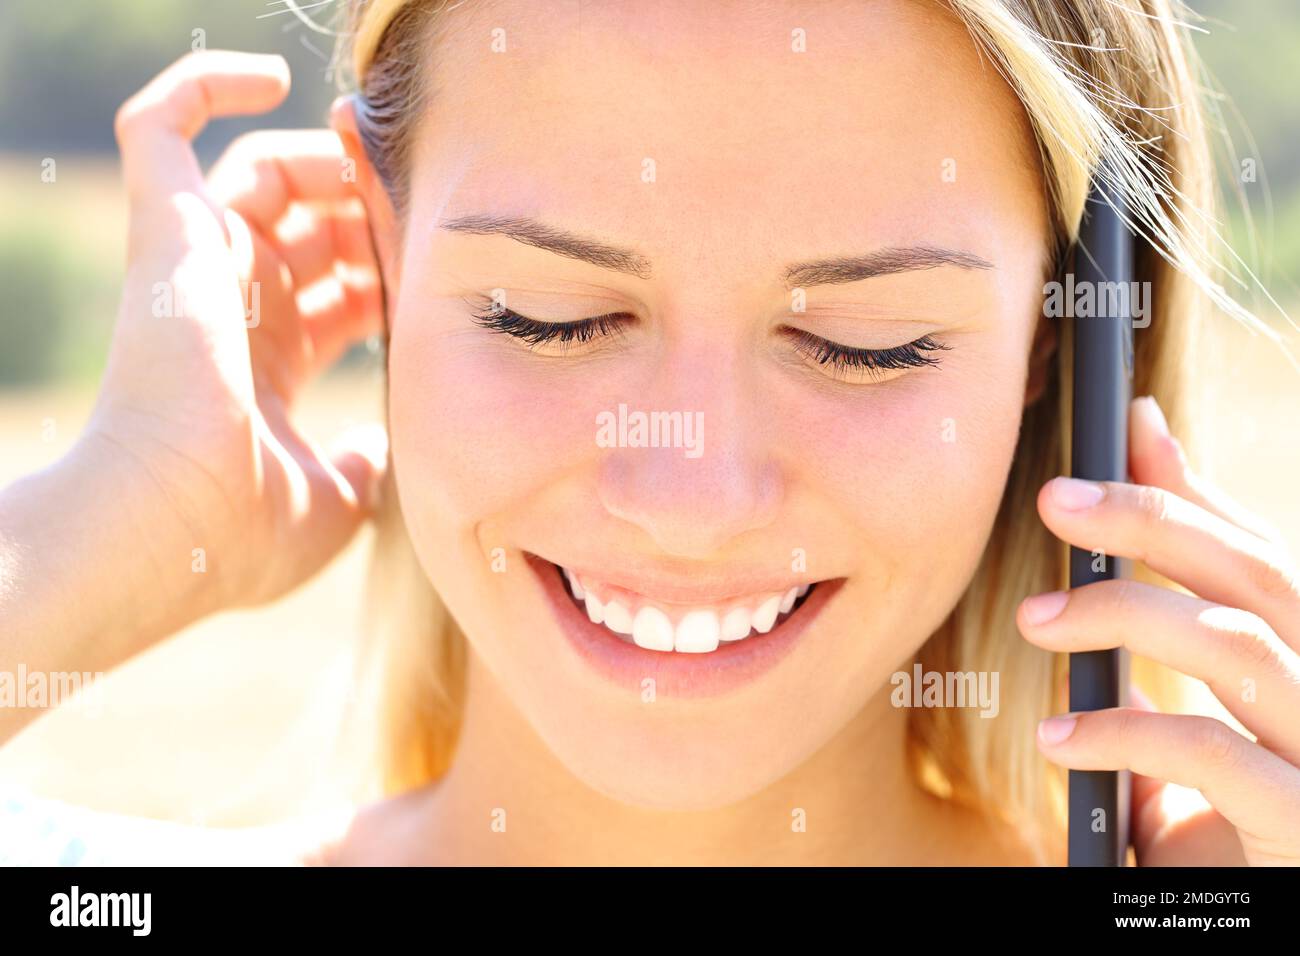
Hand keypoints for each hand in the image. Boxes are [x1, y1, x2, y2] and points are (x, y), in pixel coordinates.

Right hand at [90, 50, 384, 616]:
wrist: (174, 530)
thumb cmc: (244, 532)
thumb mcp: (336, 499)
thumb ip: (364, 464)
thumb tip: (381, 454)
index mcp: (268, 360)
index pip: (339, 288)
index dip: (392, 270)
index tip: (439, 270)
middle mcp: (231, 305)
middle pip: (312, 226)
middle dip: (373, 216)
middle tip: (422, 213)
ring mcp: (195, 265)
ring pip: (262, 170)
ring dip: (329, 163)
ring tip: (378, 174)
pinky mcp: (164, 232)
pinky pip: (156, 125)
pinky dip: (204, 85)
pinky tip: (269, 76)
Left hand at [1017, 395, 1299, 865]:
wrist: (1239, 912)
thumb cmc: (1218, 805)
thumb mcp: (1191, 693)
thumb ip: (1176, 589)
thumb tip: (1138, 459)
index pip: (1257, 549)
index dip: (1184, 489)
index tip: (1108, 439)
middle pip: (1260, 574)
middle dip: (1152, 523)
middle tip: (1051, 502)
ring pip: (1240, 646)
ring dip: (1126, 615)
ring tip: (1034, 619)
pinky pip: (1214, 754)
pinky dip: (1124, 734)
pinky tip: (1056, 735)